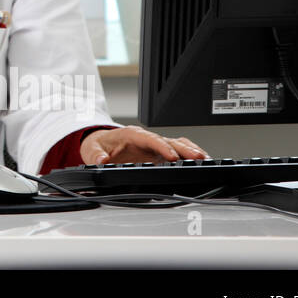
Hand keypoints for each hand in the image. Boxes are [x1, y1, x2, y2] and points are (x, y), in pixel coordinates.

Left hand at [80, 125, 209, 164]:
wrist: (102, 144)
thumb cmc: (100, 145)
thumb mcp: (91, 149)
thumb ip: (95, 155)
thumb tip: (101, 161)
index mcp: (132, 134)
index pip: (150, 138)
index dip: (161, 146)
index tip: (171, 156)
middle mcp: (147, 139)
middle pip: (169, 140)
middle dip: (184, 148)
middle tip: (199, 157)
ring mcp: (155, 146)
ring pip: (177, 145)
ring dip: (191, 151)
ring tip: (206, 160)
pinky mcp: (160, 154)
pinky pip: (178, 152)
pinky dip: (190, 156)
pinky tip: (201, 163)